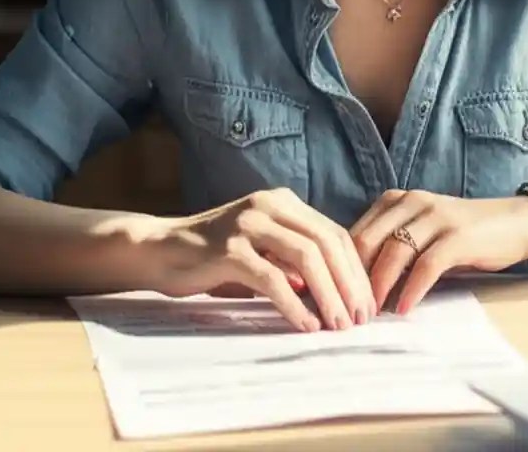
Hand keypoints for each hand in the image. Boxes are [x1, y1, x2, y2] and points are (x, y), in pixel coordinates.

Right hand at [155, 188, 374, 332]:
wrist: (159, 249)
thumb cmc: (214, 255)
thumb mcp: (263, 249)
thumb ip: (296, 260)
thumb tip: (341, 292)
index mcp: (284, 203)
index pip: (335, 233)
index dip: (356, 269)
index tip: (367, 302)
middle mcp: (269, 206)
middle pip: (327, 243)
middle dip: (350, 284)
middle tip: (360, 318)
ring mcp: (248, 224)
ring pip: (307, 257)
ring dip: (329, 295)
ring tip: (339, 324)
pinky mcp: (228, 250)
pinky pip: (272, 278)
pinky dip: (294, 304)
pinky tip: (306, 324)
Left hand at [349, 190, 527, 314]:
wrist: (513, 223)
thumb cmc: (461, 234)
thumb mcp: (420, 232)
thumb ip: (391, 247)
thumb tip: (354, 283)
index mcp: (395, 200)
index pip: (355, 234)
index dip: (341, 268)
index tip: (335, 298)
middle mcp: (412, 201)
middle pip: (368, 242)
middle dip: (355, 280)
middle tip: (349, 311)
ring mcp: (436, 216)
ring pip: (394, 252)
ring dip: (379, 287)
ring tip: (372, 314)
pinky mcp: (458, 235)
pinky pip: (426, 265)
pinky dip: (412, 289)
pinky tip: (404, 308)